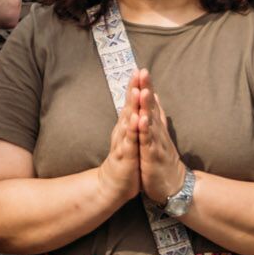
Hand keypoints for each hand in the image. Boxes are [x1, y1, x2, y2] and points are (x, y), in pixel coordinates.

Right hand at [94, 69, 144, 204]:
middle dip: (133, 88)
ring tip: (136, 90)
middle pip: (129, 105)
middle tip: (137, 71)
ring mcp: (123, 142)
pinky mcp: (126, 155)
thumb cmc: (125, 161)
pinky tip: (136, 119)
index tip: (140, 69)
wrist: (113, 186)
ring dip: (132, 105)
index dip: (135, 86)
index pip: (132, 103)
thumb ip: (133, 121)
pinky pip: (130, 140)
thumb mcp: (130, 138)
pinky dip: (133, 129)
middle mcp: (123, 130)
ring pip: (128, 120)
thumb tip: (135, 106)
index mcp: (126, 126)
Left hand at [137, 80, 186, 207]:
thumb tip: (156, 97)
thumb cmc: (162, 159)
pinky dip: (145, 130)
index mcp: (155, 126)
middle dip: (147, 88)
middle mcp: (157, 131)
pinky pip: (148, 141)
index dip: (146, 86)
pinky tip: (142, 119)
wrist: (172, 185)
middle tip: (143, 71)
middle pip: (151, 106)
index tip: (140, 69)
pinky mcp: (152, 155)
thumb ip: (157, 115)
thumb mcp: (159, 135)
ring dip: (146, 106)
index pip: (150, 102)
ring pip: (150, 121)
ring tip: (143, 90)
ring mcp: (155, 142)